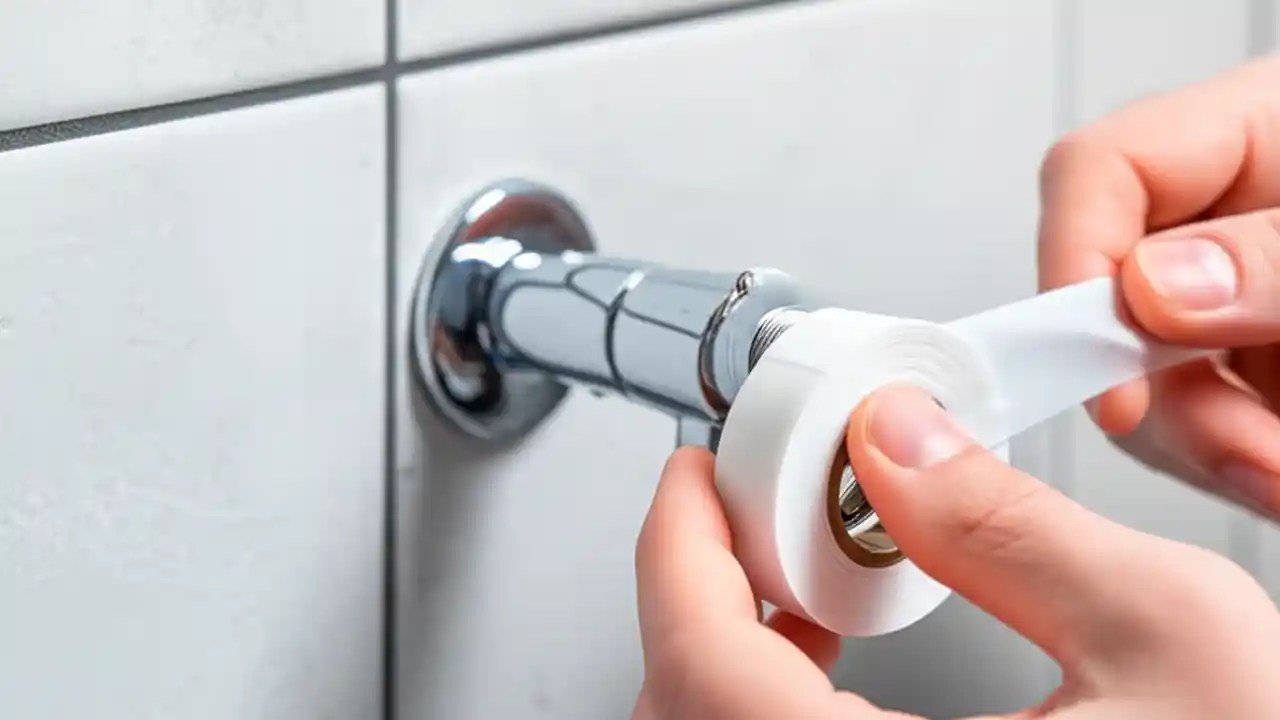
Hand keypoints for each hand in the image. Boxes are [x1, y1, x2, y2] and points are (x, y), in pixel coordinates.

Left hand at [633, 386, 1279, 718]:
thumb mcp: (1169, 635)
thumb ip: (1008, 527)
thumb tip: (896, 444)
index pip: (700, 672)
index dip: (676, 551)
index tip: (691, 479)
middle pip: (685, 709)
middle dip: (700, 589)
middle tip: (745, 509)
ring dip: (727, 648)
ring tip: (791, 572)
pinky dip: (763, 702)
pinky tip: (818, 659)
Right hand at [1038, 55, 1279, 516]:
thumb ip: (1278, 256)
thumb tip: (1154, 286)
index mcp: (1257, 141)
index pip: (1097, 175)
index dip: (1073, 268)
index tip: (1109, 369)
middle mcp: (1227, 226)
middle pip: (1100, 301)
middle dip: (1158, 393)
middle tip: (1235, 445)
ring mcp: (1234, 308)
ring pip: (1140, 386)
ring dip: (1206, 447)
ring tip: (1277, 468)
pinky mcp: (1248, 379)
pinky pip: (1193, 432)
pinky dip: (1230, 468)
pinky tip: (1273, 471)